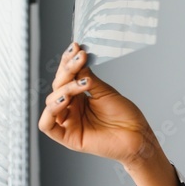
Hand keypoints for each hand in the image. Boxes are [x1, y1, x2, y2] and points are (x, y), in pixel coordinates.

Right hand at [38, 43, 158, 166]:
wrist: (137, 136)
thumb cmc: (125, 116)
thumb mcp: (105, 91)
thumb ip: (87, 78)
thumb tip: (75, 60)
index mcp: (79, 97)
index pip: (65, 77)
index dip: (67, 62)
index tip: (76, 47)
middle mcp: (71, 109)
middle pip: (57, 87)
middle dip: (67, 71)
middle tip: (80, 59)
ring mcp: (68, 123)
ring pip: (51, 102)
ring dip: (63, 89)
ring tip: (81, 83)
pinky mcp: (68, 138)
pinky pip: (46, 126)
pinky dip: (51, 111)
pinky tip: (65, 99)